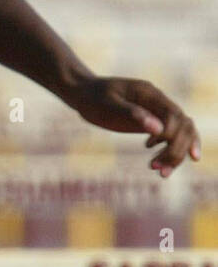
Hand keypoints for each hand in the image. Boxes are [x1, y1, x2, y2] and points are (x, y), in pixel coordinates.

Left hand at [63, 76, 200, 176]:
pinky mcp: (151, 123)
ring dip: (176, 154)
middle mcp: (158, 102)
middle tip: (159, 169)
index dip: (171, 133)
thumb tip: (158, 129)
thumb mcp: (107, 103)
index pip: (175, 115)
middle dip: (177, 149)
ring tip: (161, 173)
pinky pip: (171, 138)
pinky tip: (155, 163)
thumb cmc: (92, 97)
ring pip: (181, 134)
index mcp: (150, 93)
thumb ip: (131, 113)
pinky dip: (170, 152)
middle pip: (184, 126)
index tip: (149, 146)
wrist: (82, 93)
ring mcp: (156, 113)